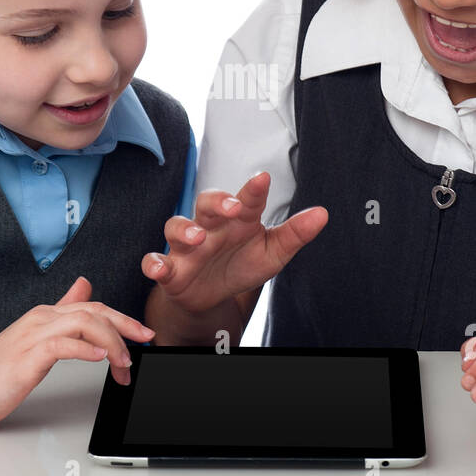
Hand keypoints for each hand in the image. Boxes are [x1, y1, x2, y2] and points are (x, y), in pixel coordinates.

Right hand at [0, 277, 153, 429]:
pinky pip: (62, 345)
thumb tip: (83, 287)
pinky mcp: (26, 358)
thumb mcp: (35, 339)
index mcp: (44, 316)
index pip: (93, 307)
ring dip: (112, 343)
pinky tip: (100, 358)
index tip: (143, 334)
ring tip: (123, 363)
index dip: (122, 318)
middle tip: (145, 344)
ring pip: (84, 322)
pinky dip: (85, 348)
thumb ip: (60, 314)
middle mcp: (40, 320)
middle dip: (126, 326)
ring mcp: (32, 337)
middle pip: (94, 311)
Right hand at [141, 171, 328, 314]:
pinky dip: (153, 263)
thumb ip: (295, 234)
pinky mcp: (171, 269)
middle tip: (231, 207)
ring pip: (176, 226)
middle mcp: (210, 227)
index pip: (245, 199)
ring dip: (184, 229)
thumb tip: (322, 214)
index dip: (253, 189)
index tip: (263, 179)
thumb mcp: (272, 253)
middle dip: (216, 202)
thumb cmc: (240, 265)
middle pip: (206, 203)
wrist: (212, 297)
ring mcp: (187, 247)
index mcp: (237, 220)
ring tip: (198, 237)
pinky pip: (154, 261)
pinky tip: (160, 267)